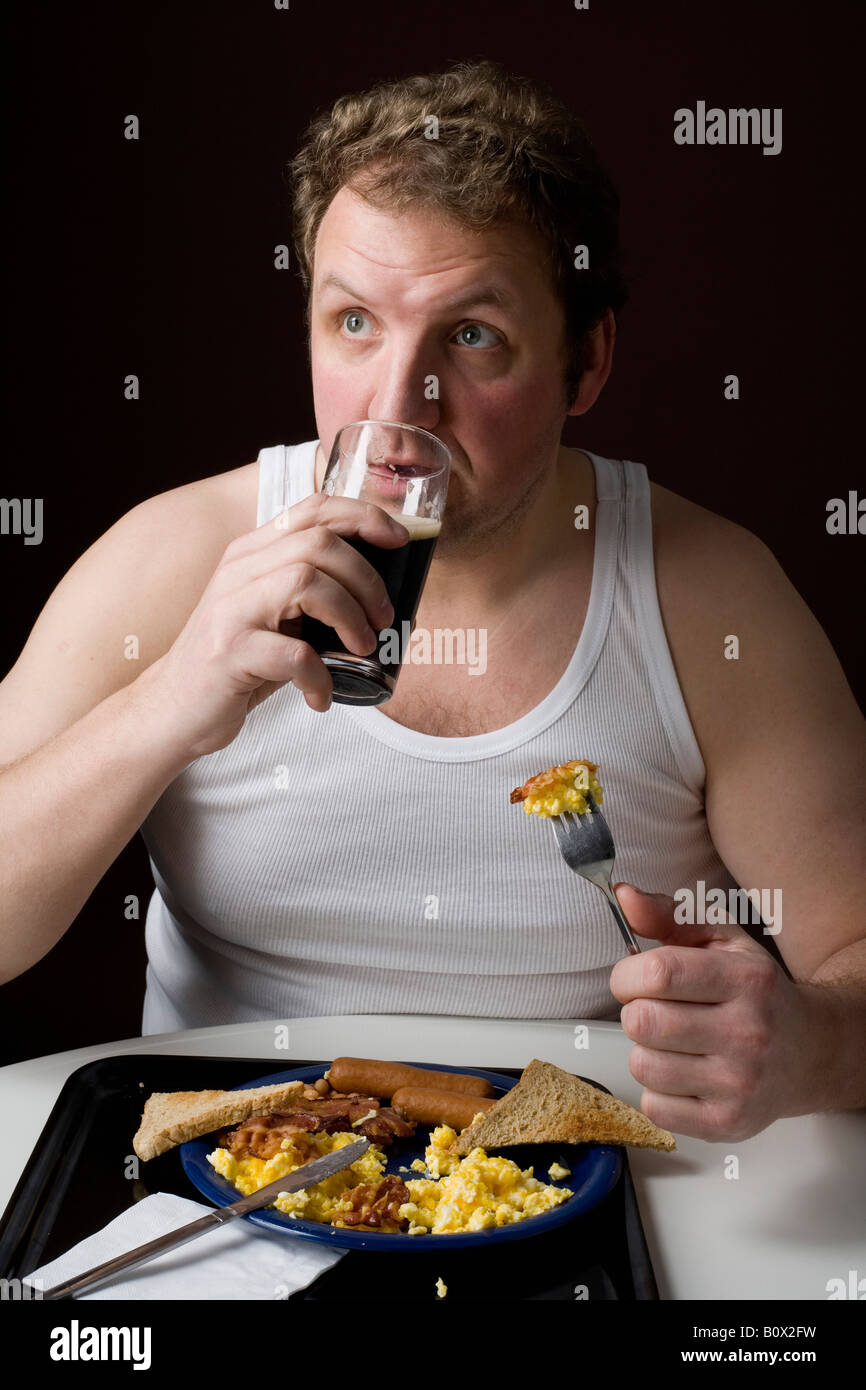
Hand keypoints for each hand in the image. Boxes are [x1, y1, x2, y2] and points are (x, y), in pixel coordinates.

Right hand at [143, 495, 405, 759]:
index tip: (401, 541)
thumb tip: (387, 594)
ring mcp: (230, 609)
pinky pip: (294, 654)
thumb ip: (314, 595)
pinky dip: (320, 677)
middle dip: (367, 579)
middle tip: (384, 618)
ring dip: (350, 617)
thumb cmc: (239, 663)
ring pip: (307, 583)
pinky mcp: (228, 652)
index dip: (364, 517)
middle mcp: (239, 570)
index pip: (313, 508)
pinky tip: (321, 696)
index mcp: (253, 552)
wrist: (174, 708)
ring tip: (361, 650)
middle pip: (319, 543)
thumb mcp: (275, 616)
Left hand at [609, 883, 812, 1141]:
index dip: (627, 974)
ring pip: (643, 1065)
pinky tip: (685, 1073)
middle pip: (642, 1022)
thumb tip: (624, 896)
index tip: (633, 978)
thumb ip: (669, 915)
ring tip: (675, 1043)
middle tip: (658, 1010)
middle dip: (637, 1011)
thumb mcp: (722, 940)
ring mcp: (739, 1084)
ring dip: (646, 1051)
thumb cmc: (755, 991)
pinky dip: (658, 1090)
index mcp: (746, 980)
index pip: (658, 973)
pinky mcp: (727, 1123)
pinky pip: (653, 1106)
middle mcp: (747, 1033)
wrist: (810, 1052)